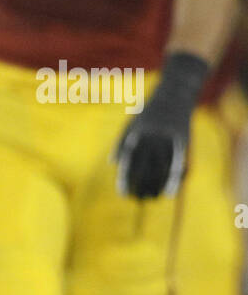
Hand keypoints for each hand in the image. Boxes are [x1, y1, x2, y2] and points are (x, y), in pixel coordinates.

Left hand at [113, 53, 206, 199]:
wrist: (174, 94)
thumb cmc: (149, 112)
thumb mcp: (131, 124)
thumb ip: (121, 143)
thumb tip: (112, 163)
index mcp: (137, 136)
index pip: (128, 163)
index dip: (125, 180)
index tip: (123, 194)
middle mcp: (151, 140)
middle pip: (145, 169)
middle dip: (141, 186)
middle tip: (138, 200)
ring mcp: (168, 141)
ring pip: (162, 169)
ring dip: (156, 186)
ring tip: (152, 198)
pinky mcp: (182, 141)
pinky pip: (178, 164)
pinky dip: (175, 179)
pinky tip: (171, 192)